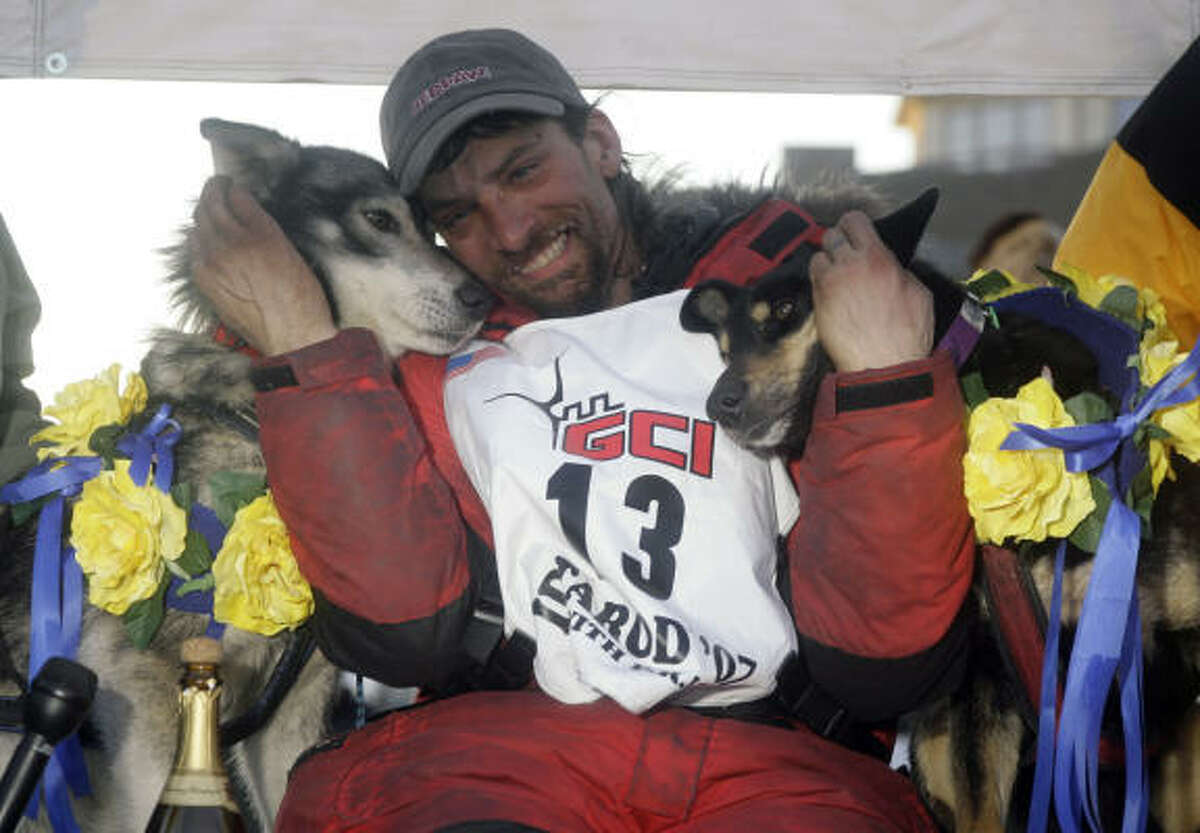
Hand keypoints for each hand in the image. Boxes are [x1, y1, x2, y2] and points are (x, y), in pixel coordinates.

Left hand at [191, 176, 336, 355]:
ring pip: (199, 221)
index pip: (237, 196)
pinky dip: (199, 235)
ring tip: (212, 208)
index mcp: (262, 234)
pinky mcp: (204, 277)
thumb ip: (266, 229)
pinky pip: (194, 245)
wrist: (291, 334)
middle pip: (212, 203)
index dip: (235, 188)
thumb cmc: (301, 299)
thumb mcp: (291, 253)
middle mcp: (234, 243)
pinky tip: (207, 236)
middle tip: (219, 185)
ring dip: (205, 211)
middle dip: (214, 190)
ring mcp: (215, 260)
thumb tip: (248, 215)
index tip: (235, 186)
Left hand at [809, 211, 932, 372]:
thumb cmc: (906, 335)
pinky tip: (831, 292)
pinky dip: (819, 280)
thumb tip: (890, 267)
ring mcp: (829, 283)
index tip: (855, 230)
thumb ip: (899, 271)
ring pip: (817, 256)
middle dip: (838, 241)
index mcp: (877, 257)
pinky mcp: (817, 302)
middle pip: (831, 235)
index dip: (853, 224)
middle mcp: (849, 265)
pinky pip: (812, 279)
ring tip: (838, 275)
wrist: (884, 364)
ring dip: (826, 261)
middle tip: (846, 253)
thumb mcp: (918, 292)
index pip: (855, 220)